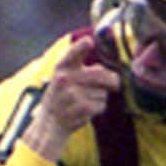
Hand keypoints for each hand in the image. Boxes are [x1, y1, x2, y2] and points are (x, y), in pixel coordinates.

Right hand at [24, 36, 118, 160]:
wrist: (50, 123)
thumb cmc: (62, 97)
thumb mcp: (65, 79)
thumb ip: (83, 71)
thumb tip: (112, 75)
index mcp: (61, 69)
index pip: (72, 53)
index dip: (81, 46)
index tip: (89, 41)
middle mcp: (65, 79)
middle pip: (100, 74)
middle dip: (112, 80)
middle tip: (115, 84)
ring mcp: (72, 94)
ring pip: (102, 92)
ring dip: (100, 97)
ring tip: (87, 101)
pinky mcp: (80, 107)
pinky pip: (101, 104)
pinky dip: (99, 108)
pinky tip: (87, 110)